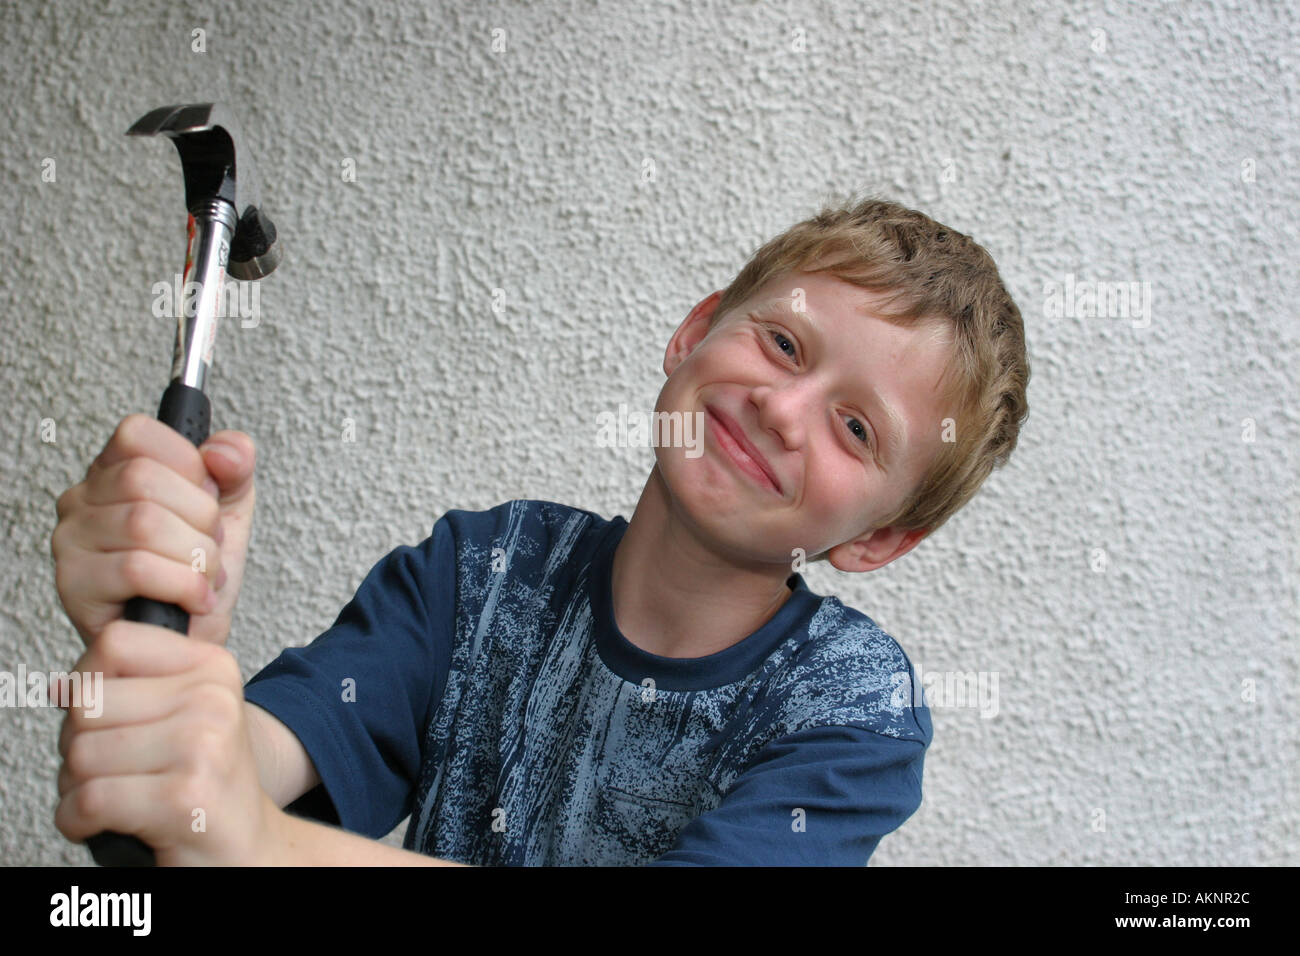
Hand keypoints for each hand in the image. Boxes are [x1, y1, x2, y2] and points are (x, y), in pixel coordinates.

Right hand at [51, 414, 256, 647]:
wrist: (192, 643)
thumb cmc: (199, 575)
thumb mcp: (229, 512)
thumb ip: (235, 468)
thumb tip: (223, 450)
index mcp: (115, 471)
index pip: (138, 434)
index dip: (187, 465)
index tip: (206, 499)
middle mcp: (82, 501)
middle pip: (144, 480)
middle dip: (200, 519)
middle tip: (208, 548)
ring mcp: (72, 543)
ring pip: (143, 523)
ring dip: (196, 556)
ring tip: (203, 577)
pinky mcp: (75, 586)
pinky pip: (137, 568)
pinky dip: (184, 585)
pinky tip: (194, 599)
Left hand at [53, 620, 285, 865]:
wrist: (247, 846)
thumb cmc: (205, 783)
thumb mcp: (184, 714)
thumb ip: (126, 688)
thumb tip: (59, 687)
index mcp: (213, 667)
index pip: (114, 642)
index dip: (88, 680)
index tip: (107, 715)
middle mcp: (212, 699)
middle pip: (86, 704)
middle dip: (78, 745)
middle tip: (113, 768)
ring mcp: (202, 745)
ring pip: (80, 755)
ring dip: (77, 788)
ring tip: (116, 796)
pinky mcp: (184, 797)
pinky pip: (89, 800)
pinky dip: (79, 821)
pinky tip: (108, 823)